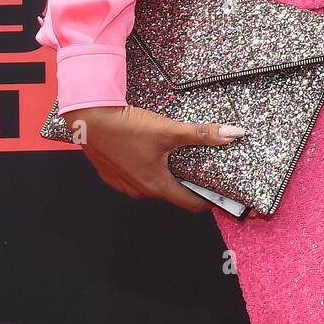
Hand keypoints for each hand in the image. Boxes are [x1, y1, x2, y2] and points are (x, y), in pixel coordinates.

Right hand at [62, 105, 246, 212]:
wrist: (89, 119)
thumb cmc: (126, 127)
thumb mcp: (169, 130)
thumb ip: (202, 134)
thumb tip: (233, 134)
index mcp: (156, 186)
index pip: (190, 204)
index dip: (208, 200)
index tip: (221, 192)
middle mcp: (139, 190)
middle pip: (173, 192)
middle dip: (189, 181)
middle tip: (204, 165)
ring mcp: (124, 184)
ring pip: (154, 182)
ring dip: (167, 172)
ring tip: (179, 154)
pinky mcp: (113, 173)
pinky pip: (138, 174)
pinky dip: (149, 166)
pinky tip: (152, 149)